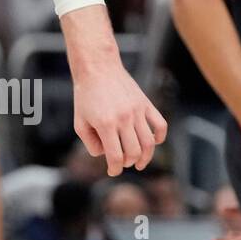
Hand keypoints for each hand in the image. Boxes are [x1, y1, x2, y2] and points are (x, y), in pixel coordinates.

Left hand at [72, 59, 167, 176]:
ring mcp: (137, 111)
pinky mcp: (146, 103)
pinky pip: (161, 125)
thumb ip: (90, 143)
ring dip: (145, 157)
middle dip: (128, 163)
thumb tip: (106, 155)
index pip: (115, 157)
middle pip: (134, 152)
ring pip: (149, 143)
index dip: (114, 169)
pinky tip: (152, 142)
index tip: (112, 171)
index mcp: (106, 124)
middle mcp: (124, 118)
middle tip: (122, 163)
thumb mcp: (79, 121)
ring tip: (139, 162)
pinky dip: (160, 137)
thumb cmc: (85, 95)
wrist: (97, 67)